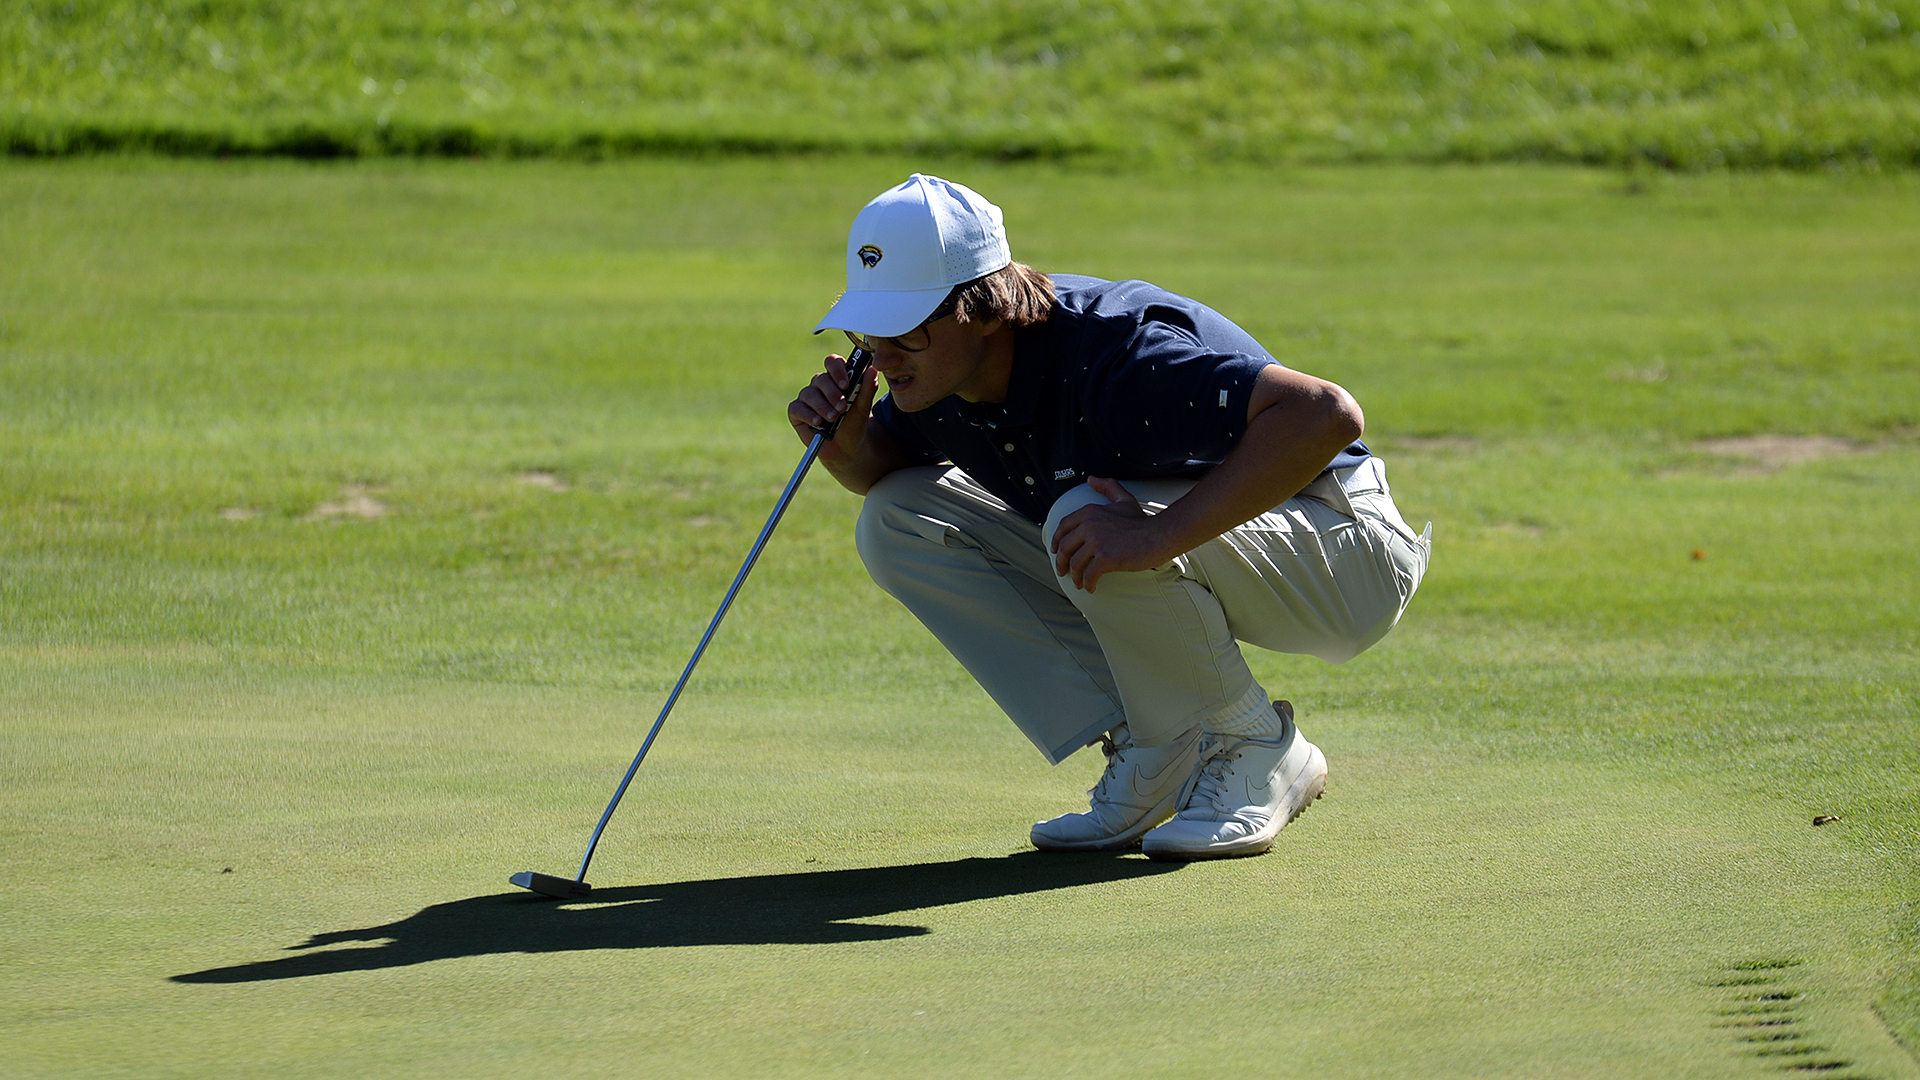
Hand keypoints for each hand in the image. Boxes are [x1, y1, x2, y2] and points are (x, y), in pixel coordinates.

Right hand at [787, 353, 877, 460]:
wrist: (847, 447)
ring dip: (823, 406)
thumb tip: (872, 369)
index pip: (833, 362)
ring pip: (810, 394)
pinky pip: (798, 408)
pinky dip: (808, 415)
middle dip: (833, 394)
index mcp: (836, 377)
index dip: (837, 370)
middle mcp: (820, 384)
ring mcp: (807, 397)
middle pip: (822, 380)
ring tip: (834, 418)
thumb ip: (867, 387)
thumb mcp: (863, 407)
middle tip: (843, 408)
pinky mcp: (797, 411)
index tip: (846, 384)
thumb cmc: (854, 422)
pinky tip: (818, 422)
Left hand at [1049, 477, 1175, 591]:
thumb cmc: (1142, 521)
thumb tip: (1091, 479)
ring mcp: (1096, 542)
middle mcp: (1089, 525)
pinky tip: (1091, 587)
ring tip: (1079, 583)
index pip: (1063, 527)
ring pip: (1075, 564)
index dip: (1056, 541)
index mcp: (1089, 512)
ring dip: (1075, 576)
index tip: (1055, 551)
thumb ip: (1108, 487)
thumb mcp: (1123, 499)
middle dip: (1061, 562)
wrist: (1159, 535)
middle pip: (1065, 547)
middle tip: (1063, 572)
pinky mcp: (1105, 559)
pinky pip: (1089, 575)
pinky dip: (1088, 584)